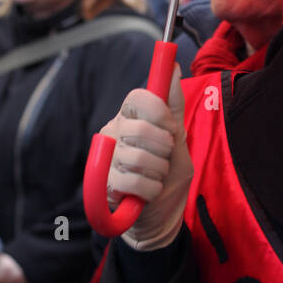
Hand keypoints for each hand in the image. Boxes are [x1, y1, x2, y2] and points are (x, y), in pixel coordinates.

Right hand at [101, 64, 192, 249]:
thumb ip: (173, 105)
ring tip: (156, 177)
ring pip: (138, 157)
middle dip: (164, 149)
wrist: (162, 215)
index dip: (159, 113)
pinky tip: (147, 192)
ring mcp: (106, 159)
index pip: (139, 97)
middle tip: (164, 158)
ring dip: (159, 172)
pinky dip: (151, 190)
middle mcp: (113, 133)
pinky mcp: (103, 184)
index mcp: (130, 117)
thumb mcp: (178, 138)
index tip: (170, 128)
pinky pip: (133, 181)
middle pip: (141, 128)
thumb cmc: (169, 174)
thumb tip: (172, 67)